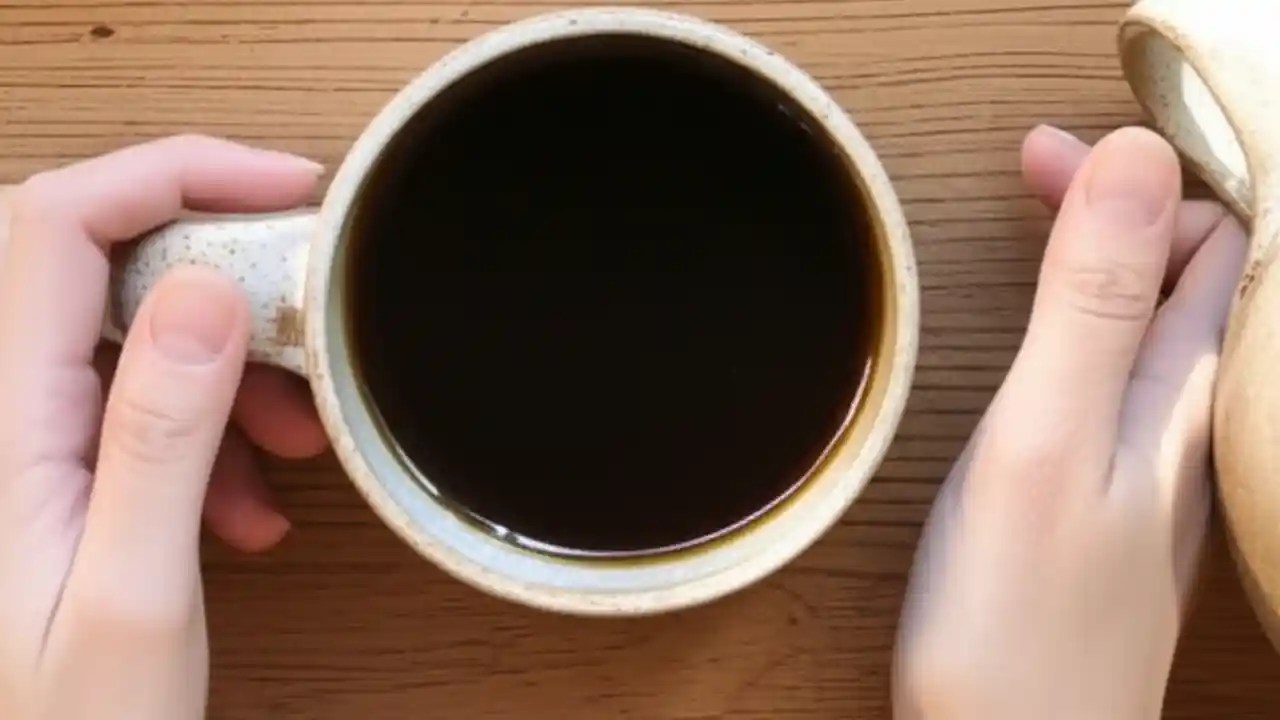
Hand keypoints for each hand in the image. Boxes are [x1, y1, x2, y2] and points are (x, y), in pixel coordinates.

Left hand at [0, 136, 326, 718]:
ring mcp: (14, 441)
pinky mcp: (44, 470)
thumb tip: (204, 294)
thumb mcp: (133, 594)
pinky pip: (127, 399)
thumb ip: (160, 436)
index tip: (280, 188)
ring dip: (223, 364)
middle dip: (217, 272)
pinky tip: (242, 498)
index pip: (58, 226)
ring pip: (121, 331)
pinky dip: (205, 424)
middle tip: (303, 315)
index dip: (173, 174)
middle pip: (91, 260)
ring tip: (288, 443)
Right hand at [892, 126, 1247, 718]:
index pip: (1205, 242)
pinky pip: (1125, 380)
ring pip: (1161, 329)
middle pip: (1193, 281)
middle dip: (1124, 204)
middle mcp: (1184, 428)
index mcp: (1180, 398)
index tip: (1032, 158)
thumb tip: (1132, 156)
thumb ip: (1087, 306)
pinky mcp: (1110, 507)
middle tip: (1030, 170)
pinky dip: (1088, 323)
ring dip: (1108, 259)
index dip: (1132, 179)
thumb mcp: (1047, 440)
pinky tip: (1046, 340)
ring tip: (1041, 224)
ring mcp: (1150, 472)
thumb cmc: (1018, 619)